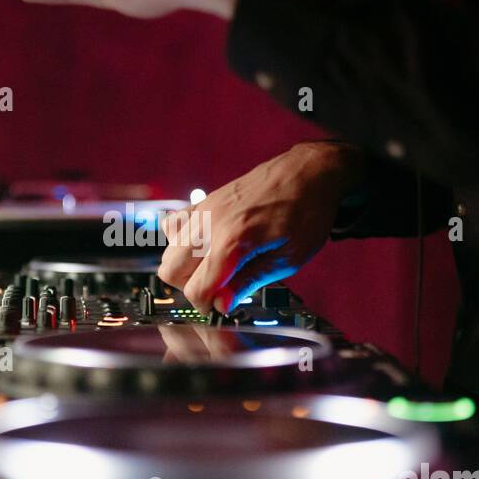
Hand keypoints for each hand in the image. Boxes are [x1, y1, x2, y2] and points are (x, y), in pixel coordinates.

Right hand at [158, 142, 368, 314]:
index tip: (224, 305)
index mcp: (234, 240)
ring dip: (185, 267)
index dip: (209, 305)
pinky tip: (204, 246)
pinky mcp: (205, 201)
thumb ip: (249, 282)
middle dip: (191, 287)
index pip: (197, 288)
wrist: (309, 173)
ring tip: (214, 268)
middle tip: (219, 288)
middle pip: (171, 271)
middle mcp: (211, 223)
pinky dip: (180, 241)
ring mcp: (205, 209)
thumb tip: (222, 303)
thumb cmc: (307, 212)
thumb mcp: (287, 258)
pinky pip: (172, 224)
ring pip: (169, 250)